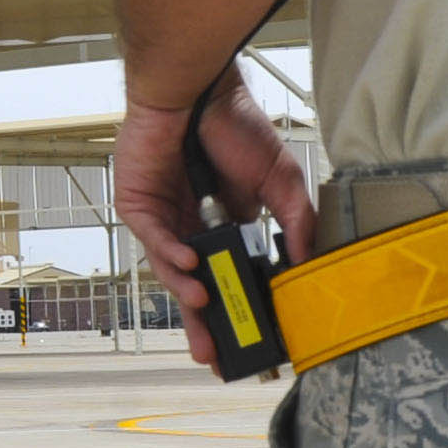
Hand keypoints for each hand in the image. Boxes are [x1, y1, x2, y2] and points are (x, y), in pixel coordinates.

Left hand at [112, 78, 316, 368]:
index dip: (234, 308)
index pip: (226, 276)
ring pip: (171, 266)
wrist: (201, 91)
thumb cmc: (236, 128)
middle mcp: (189, 227)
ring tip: (205, 305)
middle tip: (215, 357)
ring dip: (187, 289)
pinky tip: (190, 265)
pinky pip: (154, 237)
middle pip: (194, 283)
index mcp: (221, 226)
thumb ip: (295, 223)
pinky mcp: (138, 204)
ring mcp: (161, 217)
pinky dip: (171, 253)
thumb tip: (309, 265)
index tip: (249, 341)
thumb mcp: (279, 181)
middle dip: (204, 321)